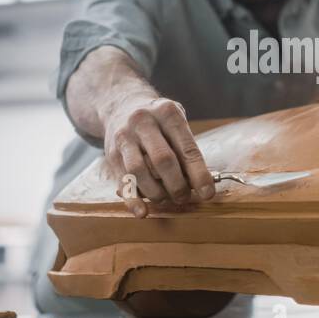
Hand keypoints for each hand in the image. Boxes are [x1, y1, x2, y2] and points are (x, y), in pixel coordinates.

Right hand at [102, 96, 215, 216]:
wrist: (120, 105)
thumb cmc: (157, 121)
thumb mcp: (175, 122)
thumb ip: (186, 148)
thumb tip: (200, 183)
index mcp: (167, 112)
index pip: (186, 148)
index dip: (198, 174)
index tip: (207, 193)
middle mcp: (144, 121)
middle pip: (163, 160)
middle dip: (177, 185)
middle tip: (184, 197)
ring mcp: (125, 137)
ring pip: (139, 171)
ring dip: (156, 192)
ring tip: (166, 199)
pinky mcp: (111, 153)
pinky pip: (122, 180)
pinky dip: (133, 200)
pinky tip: (142, 212)